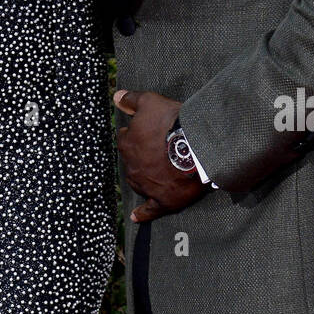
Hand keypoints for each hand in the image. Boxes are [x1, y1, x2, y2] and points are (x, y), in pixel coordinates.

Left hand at [113, 88, 208, 222]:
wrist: (196, 147)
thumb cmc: (172, 122)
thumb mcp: (150, 101)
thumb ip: (131, 99)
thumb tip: (116, 96)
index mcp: (127, 144)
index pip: (126, 137)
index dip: (138, 132)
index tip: (150, 130)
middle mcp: (132, 167)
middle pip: (133, 160)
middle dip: (142, 154)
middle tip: (160, 147)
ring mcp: (146, 185)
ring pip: (141, 181)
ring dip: (146, 175)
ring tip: (160, 169)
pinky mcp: (162, 200)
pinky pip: (150, 209)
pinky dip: (143, 214)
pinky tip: (136, 217)